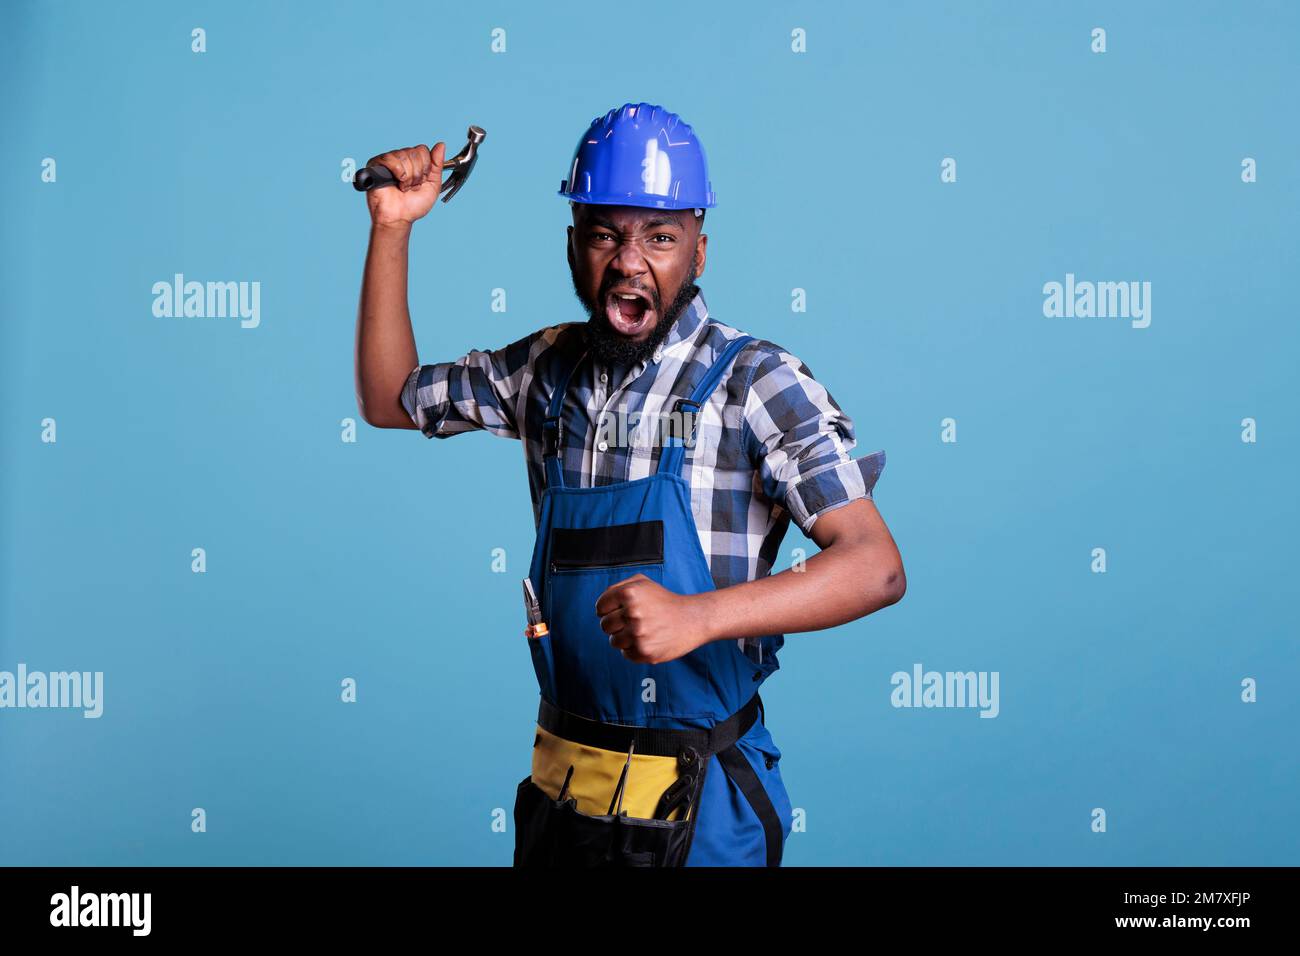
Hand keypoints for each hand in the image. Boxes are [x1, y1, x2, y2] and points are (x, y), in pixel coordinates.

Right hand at [364, 142, 445, 226]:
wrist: (399, 218)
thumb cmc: (413, 205)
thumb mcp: (433, 185)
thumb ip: (438, 165)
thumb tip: (441, 144)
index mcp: (413, 162)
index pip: (423, 150)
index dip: (425, 167)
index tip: (422, 181)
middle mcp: (401, 158)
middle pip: (414, 152)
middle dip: (417, 174)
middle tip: (411, 186)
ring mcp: (388, 160)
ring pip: (404, 155)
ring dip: (408, 176)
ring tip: (403, 187)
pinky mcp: (376, 164)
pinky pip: (390, 159)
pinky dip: (398, 173)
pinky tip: (396, 183)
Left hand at [594, 573, 714, 663]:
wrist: (692, 619)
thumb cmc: (664, 600)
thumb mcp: (642, 583)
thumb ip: (617, 588)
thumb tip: (600, 607)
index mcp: (629, 593)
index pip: (600, 608)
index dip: (609, 610)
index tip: (620, 611)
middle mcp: (633, 613)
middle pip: (605, 625)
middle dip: (616, 624)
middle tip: (634, 621)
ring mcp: (638, 634)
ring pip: (614, 641)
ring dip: (624, 638)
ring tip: (643, 631)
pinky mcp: (644, 652)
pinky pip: (626, 654)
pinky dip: (634, 649)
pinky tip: (649, 640)